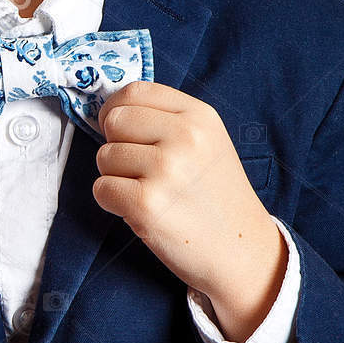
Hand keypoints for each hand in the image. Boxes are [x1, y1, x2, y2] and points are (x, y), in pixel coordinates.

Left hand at [92, 81, 285, 342]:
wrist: (242, 251)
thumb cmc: (215, 197)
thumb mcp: (206, 142)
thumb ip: (165, 120)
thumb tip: (110, 111)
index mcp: (199, 116)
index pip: (134, 91)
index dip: (115, 110)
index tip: (119, 130)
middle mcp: (185, 137)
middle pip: (114, 121)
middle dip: (116, 145)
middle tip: (140, 170)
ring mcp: (166, 170)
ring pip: (104, 156)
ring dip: (116, 177)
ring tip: (149, 192)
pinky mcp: (147, 204)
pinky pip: (101, 189)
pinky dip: (112, 203)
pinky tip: (141, 211)